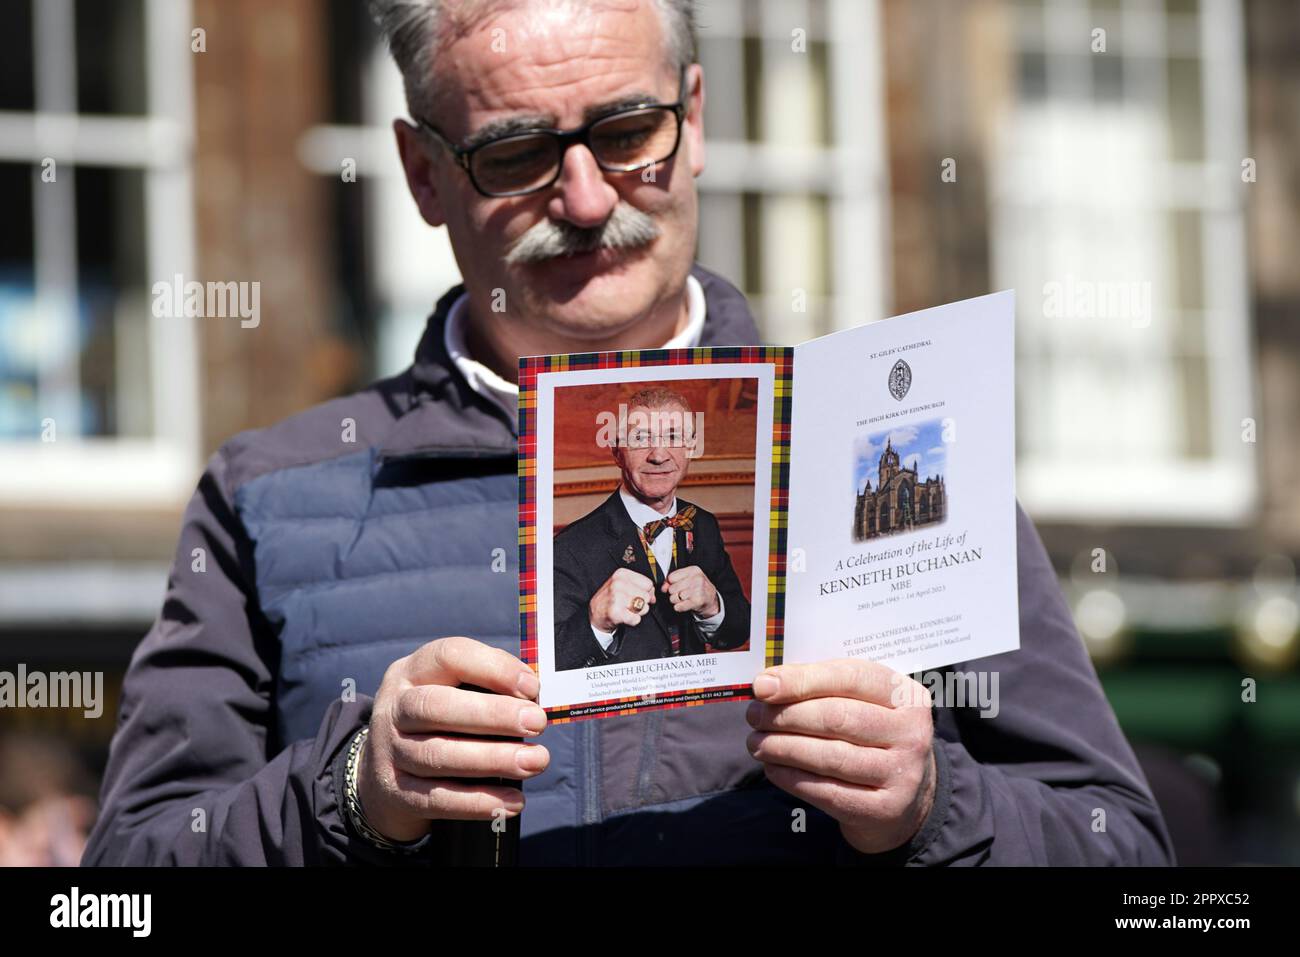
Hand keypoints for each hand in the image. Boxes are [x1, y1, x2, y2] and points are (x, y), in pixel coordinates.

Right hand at [357, 636, 548, 842]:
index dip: (492, 668)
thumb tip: (534, 699)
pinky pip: (438, 799)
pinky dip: (479, 802)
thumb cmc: (439, 722)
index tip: (532, 687)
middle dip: (493, 715)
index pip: (448, 656)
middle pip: (437, 707)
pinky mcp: (396, 792)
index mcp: (413, 672)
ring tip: (535, 761)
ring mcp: (390, 751)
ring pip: (439, 755)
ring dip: (494, 759)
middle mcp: (395, 707)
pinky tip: (513, 801)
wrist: (386, 773)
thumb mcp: (451, 691)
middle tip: (537, 723)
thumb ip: (488, 688)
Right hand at [588, 568, 655, 632]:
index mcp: (622, 574)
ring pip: (643, 608)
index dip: (646, 592)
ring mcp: (616, 597)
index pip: (648, 583)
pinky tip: (623, 617)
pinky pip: (636, 619)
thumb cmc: (610, 599)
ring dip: (637, 612)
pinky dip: (632, 621)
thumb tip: (653, 596)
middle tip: (628, 604)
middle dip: (641, 603)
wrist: (595, 613)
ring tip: (625, 610)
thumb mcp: (623, 585)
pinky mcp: (616, 612)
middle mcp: (618, 583)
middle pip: (646, 596)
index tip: (637, 595)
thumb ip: (640, 587)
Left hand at [662, 565, 719, 616]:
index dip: (670, 583)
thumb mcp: (687, 578)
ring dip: (676, 600)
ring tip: (683, 598)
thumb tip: (663, 587)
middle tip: (680, 593)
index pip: (671, 577)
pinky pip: (679, 606)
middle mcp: (696, 579)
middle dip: (673, 593)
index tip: (674, 585)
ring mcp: (697, 590)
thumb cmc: (697, 586)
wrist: (711, 597)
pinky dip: (679, 607)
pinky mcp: (697, 601)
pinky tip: (684, 604)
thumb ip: (673, 580)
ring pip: (674, 598)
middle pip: (672, 588)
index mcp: (693, 570)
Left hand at [745, 659, 936, 854]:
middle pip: (837, 718)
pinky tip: (773, 768)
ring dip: (783, 748)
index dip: (802, 680)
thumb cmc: (871, 736)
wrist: (905, 796)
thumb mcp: (861, 702)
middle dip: (786, 715)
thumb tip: (766, 684)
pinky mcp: (883, 809)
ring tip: (757, 743)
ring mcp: (902, 773)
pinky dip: (792, 778)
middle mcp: (911, 733)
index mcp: (906, 695)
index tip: (762, 686)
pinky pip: (827, 791)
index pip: (850, 678)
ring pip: (830, 756)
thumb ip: (821, 686)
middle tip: (754, 716)